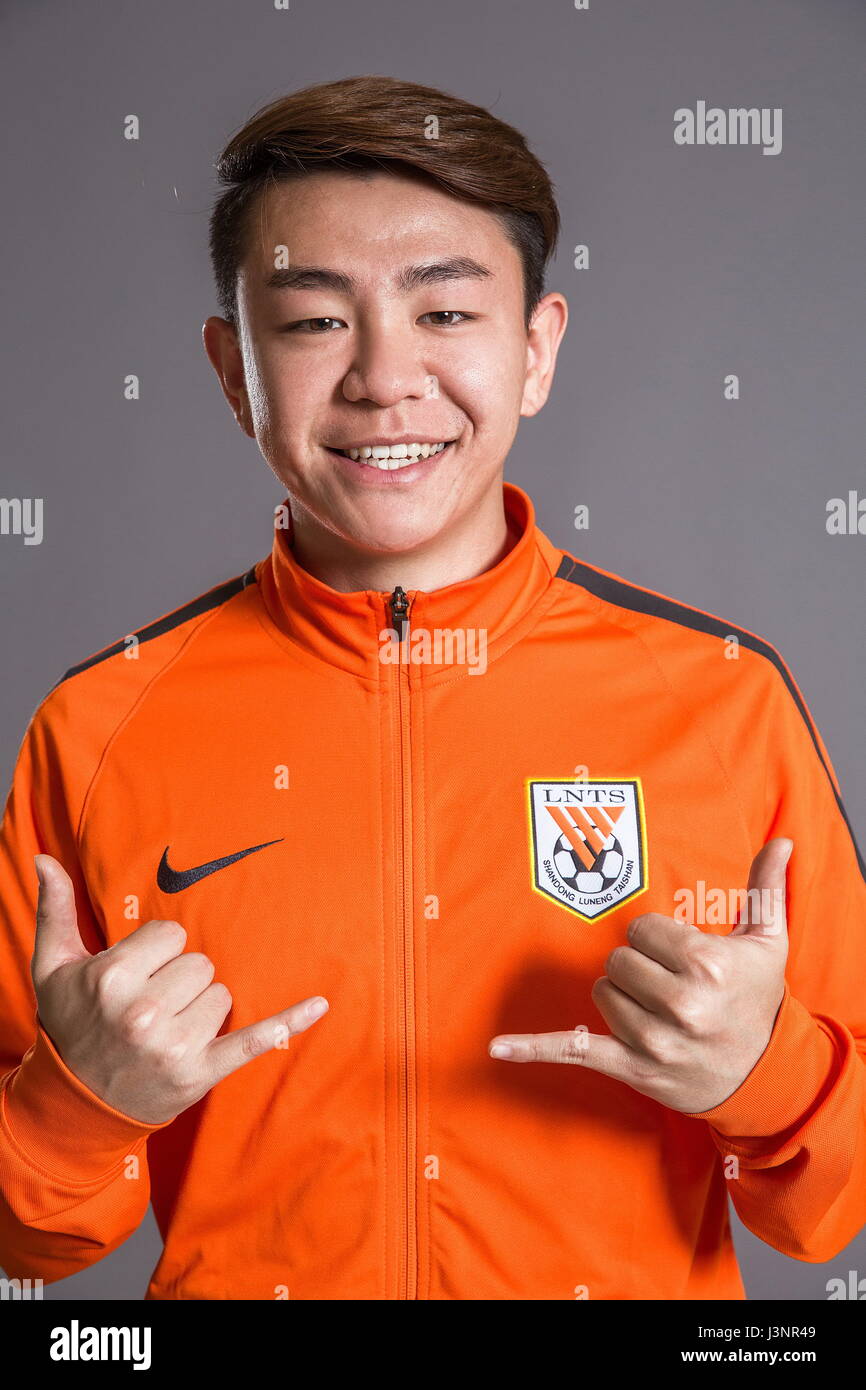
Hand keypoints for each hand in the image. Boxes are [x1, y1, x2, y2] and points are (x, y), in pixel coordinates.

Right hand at [30, 854, 328, 1124]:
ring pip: (222, 995)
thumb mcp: (53, 969)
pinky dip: (288, 1023)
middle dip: (178, 982)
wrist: (76, 1105)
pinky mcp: (201, 1073)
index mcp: (112, 979)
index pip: (171, 936)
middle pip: (200, 964)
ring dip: (200, 1009)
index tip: (136, 977)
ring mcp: (174, 1046)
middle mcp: (143, 1013)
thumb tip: (44, 858)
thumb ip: (53, 910)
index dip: (156, 953)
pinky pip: (255, 1040)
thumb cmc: (71, 1026)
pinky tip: (321, 1004)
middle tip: (148, 1009)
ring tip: (165, 1030)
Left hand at [488, 838, 791, 1113]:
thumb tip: (781, 840)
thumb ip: (766, 886)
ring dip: (623, 997)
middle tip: (670, 983)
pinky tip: (497, 1048)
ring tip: (660, 1010)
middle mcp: (680, 1005)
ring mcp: (654, 1041)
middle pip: (619, 960)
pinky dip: (534, 1048)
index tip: (681, 955)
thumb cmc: (759, 1001)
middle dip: (640, 967)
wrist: (767, 1077)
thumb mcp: (768, 942)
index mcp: (707, 966)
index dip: (660, 939)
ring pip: (602, 993)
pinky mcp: (632, 1068)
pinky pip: (574, 1050)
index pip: (644, 930)